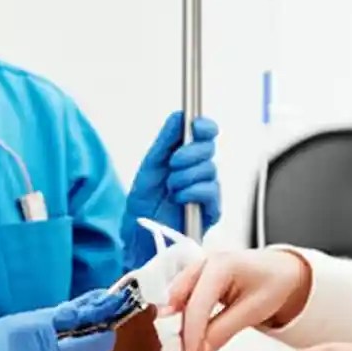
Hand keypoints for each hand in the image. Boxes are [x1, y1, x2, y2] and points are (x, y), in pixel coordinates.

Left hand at [122, 112, 220, 269]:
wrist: (140, 234)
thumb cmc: (145, 202)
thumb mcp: (151, 165)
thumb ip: (166, 140)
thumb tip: (180, 116)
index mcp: (186, 155)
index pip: (206, 133)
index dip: (204, 126)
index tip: (196, 126)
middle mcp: (200, 170)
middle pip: (209, 148)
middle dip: (188, 154)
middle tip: (172, 165)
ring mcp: (207, 190)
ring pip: (209, 169)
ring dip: (185, 177)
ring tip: (171, 189)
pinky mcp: (211, 210)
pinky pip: (211, 191)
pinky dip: (193, 192)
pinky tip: (180, 199)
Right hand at [165, 248, 310, 350]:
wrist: (282, 272)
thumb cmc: (274, 282)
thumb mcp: (253, 311)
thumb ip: (222, 332)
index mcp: (220, 264)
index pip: (197, 304)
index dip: (191, 335)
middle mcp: (204, 263)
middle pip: (178, 298)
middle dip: (176, 328)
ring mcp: (198, 270)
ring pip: (176, 299)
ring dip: (177, 325)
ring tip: (186, 349)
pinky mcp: (197, 281)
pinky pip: (181, 300)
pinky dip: (182, 319)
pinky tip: (188, 336)